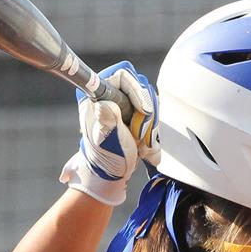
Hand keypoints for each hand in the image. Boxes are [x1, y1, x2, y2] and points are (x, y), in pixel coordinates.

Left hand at [59, 61, 159, 206]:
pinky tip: (145, 149)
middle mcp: (110, 97)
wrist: (111, 175)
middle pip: (141, 90)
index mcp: (97, 97)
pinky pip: (153, 117)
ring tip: (142, 146)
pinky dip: (152, 134)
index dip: (137, 89)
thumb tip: (104, 103)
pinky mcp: (133, 117)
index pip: (122, 75)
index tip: (144, 110)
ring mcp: (123, 107)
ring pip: (150, 104)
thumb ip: (107, 119)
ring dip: (150, 127)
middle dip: (146, 115)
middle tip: (141, 135)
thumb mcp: (106, 139)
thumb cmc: (106, 157)